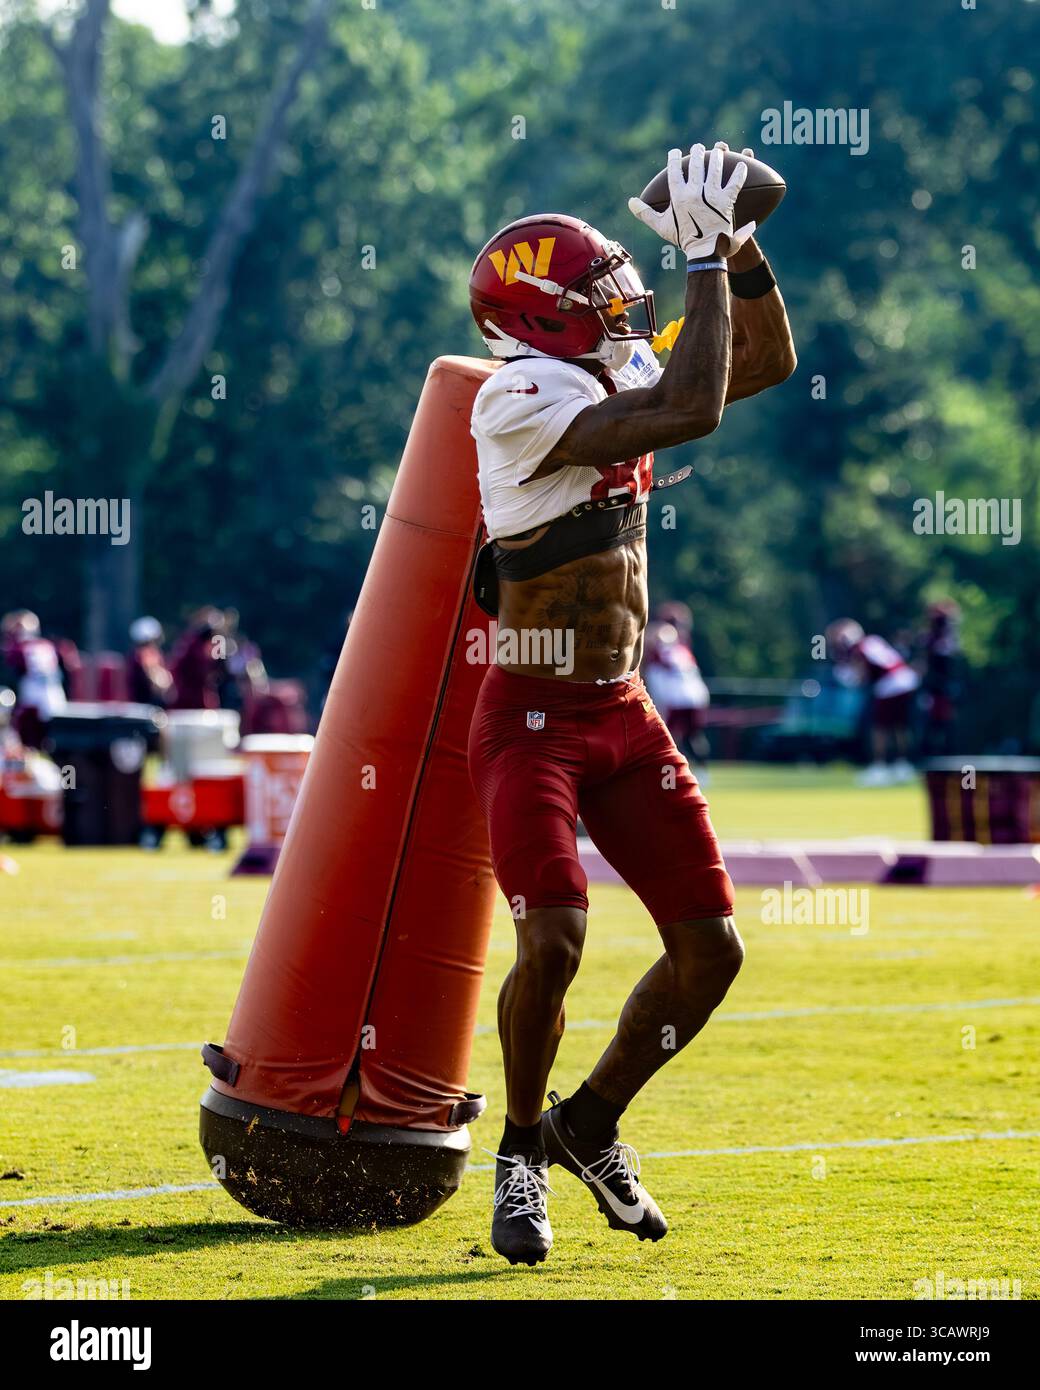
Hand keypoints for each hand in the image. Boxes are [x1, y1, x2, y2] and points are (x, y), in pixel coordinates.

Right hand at [628, 141, 755, 259]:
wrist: (704, 252)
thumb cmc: (683, 239)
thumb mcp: (661, 226)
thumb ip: (645, 213)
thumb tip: (630, 202)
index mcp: (678, 196)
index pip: (674, 170)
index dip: (674, 158)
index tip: (674, 152)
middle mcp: (694, 192)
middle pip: (696, 164)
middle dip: (698, 152)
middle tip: (699, 147)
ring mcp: (711, 195)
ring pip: (715, 168)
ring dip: (718, 157)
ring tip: (719, 151)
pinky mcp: (726, 201)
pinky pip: (735, 183)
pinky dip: (740, 173)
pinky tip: (743, 166)